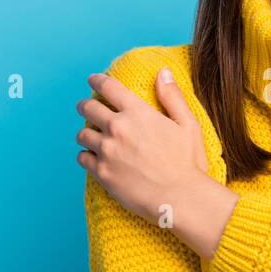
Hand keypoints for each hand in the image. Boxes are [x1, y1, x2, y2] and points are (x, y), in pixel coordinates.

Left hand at [76, 68, 209, 224]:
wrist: (180, 198)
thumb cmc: (187, 163)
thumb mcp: (188, 124)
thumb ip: (172, 97)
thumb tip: (163, 72)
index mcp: (137, 112)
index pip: (108, 87)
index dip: (97, 80)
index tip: (93, 80)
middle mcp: (117, 128)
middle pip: (88, 108)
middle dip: (85, 105)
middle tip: (85, 107)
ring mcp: (107, 151)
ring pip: (82, 134)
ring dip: (85, 133)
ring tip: (90, 136)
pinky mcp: (101, 173)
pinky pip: (82, 158)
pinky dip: (86, 156)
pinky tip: (92, 158)